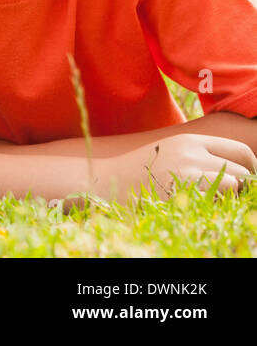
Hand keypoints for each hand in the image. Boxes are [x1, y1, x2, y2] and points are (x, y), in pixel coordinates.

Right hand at [98, 133, 255, 202]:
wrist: (104, 176)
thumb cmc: (137, 170)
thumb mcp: (169, 153)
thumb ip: (197, 156)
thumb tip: (232, 172)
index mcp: (190, 140)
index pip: (240, 151)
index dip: (250, 167)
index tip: (246, 179)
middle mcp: (193, 152)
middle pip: (243, 169)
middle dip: (243, 185)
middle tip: (229, 194)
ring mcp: (189, 171)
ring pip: (236, 184)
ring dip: (232, 196)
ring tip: (214, 200)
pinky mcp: (184, 190)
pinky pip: (220, 197)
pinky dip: (218, 203)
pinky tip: (200, 205)